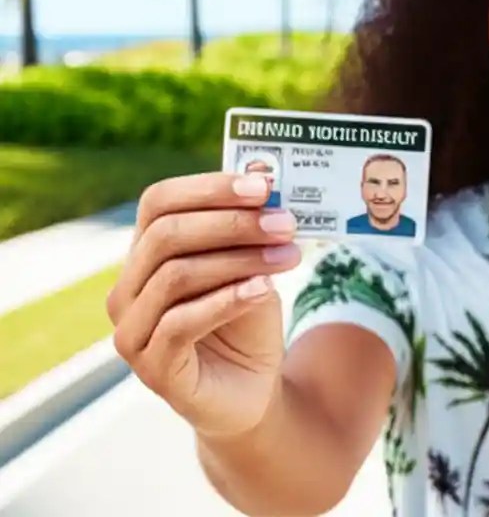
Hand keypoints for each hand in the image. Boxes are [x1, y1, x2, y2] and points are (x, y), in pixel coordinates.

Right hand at [107, 172, 301, 437]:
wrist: (253, 389)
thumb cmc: (247, 321)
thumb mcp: (253, 266)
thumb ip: (250, 228)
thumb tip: (263, 170)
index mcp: (145, 254)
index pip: (158, 202)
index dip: (208, 187)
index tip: (263, 185)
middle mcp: (128, 289)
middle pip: (166, 235)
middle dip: (231, 223)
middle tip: (284, 223)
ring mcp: (132, 329)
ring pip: (175, 276)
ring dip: (238, 260)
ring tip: (288, 257)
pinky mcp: (151, 366)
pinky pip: (180, 323)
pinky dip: (227, 300)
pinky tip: (265, 289)